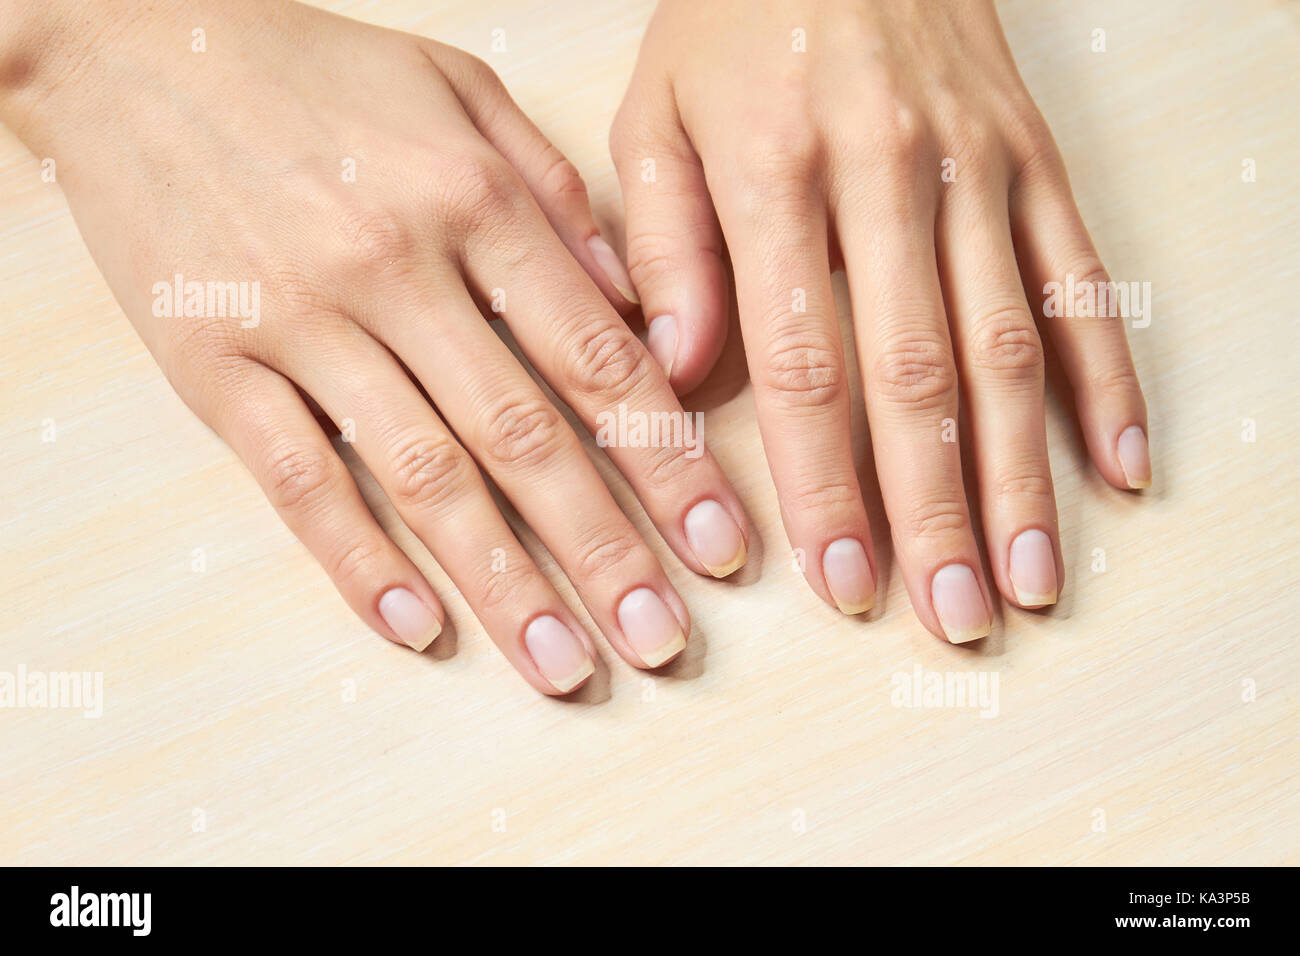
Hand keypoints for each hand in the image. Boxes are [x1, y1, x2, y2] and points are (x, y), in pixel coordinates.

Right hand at [1, 0, 750, 692]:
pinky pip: (295, 479)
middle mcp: (396, 268)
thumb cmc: (313, 70)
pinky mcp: (211, 362)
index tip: (719, 540)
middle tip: (662, 640)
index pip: (595, 358)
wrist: (133, 45)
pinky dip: (356, 561)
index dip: (668, 461)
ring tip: (564, 666)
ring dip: (502, 584)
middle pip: (524, 438)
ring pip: (422, 477)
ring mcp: (299, 320)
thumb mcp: (459, 90)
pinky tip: (417, 627)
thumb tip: (631, 303)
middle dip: (605, 551)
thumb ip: (552, 194)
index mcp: (472, 202)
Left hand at [610, 0, 1149, 640]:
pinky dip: (1106, 377)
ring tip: (1032, 578)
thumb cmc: (734, 13)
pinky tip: (1118, 468)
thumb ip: (663, 244)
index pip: (807, 361)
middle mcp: (888, 175)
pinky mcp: (1035, 157)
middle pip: (921, 374)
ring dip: (1025, 474)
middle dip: (937, 510)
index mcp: (777, 170)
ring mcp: (978, 168)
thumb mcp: (658, 110)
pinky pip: (1082, 278)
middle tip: (951, 618)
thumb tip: (676, 374)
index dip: (827, 483)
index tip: (841, 582)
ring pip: (1010, 343)